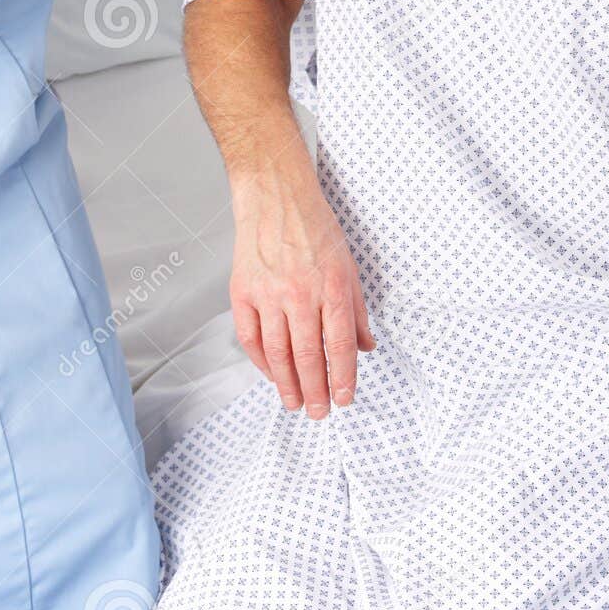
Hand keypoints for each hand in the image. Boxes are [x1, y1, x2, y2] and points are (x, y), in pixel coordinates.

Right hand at [229, 143, 375, 417]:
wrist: (275, 196)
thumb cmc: (315, 228)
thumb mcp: (349, 265)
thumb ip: (357, 310)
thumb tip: (366, 348)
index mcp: (332, 286)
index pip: (339, 345)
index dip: (342, 379)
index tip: (344, 401)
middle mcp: (300, 292)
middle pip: (307, 356)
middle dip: (315, 391)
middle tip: (318, 413)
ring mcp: (267, 293)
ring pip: (277, 353)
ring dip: (286, 384)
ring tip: (294, 404)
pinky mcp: (242, 291)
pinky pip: (250, 337)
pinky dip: (260, 361)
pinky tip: (271, 375)